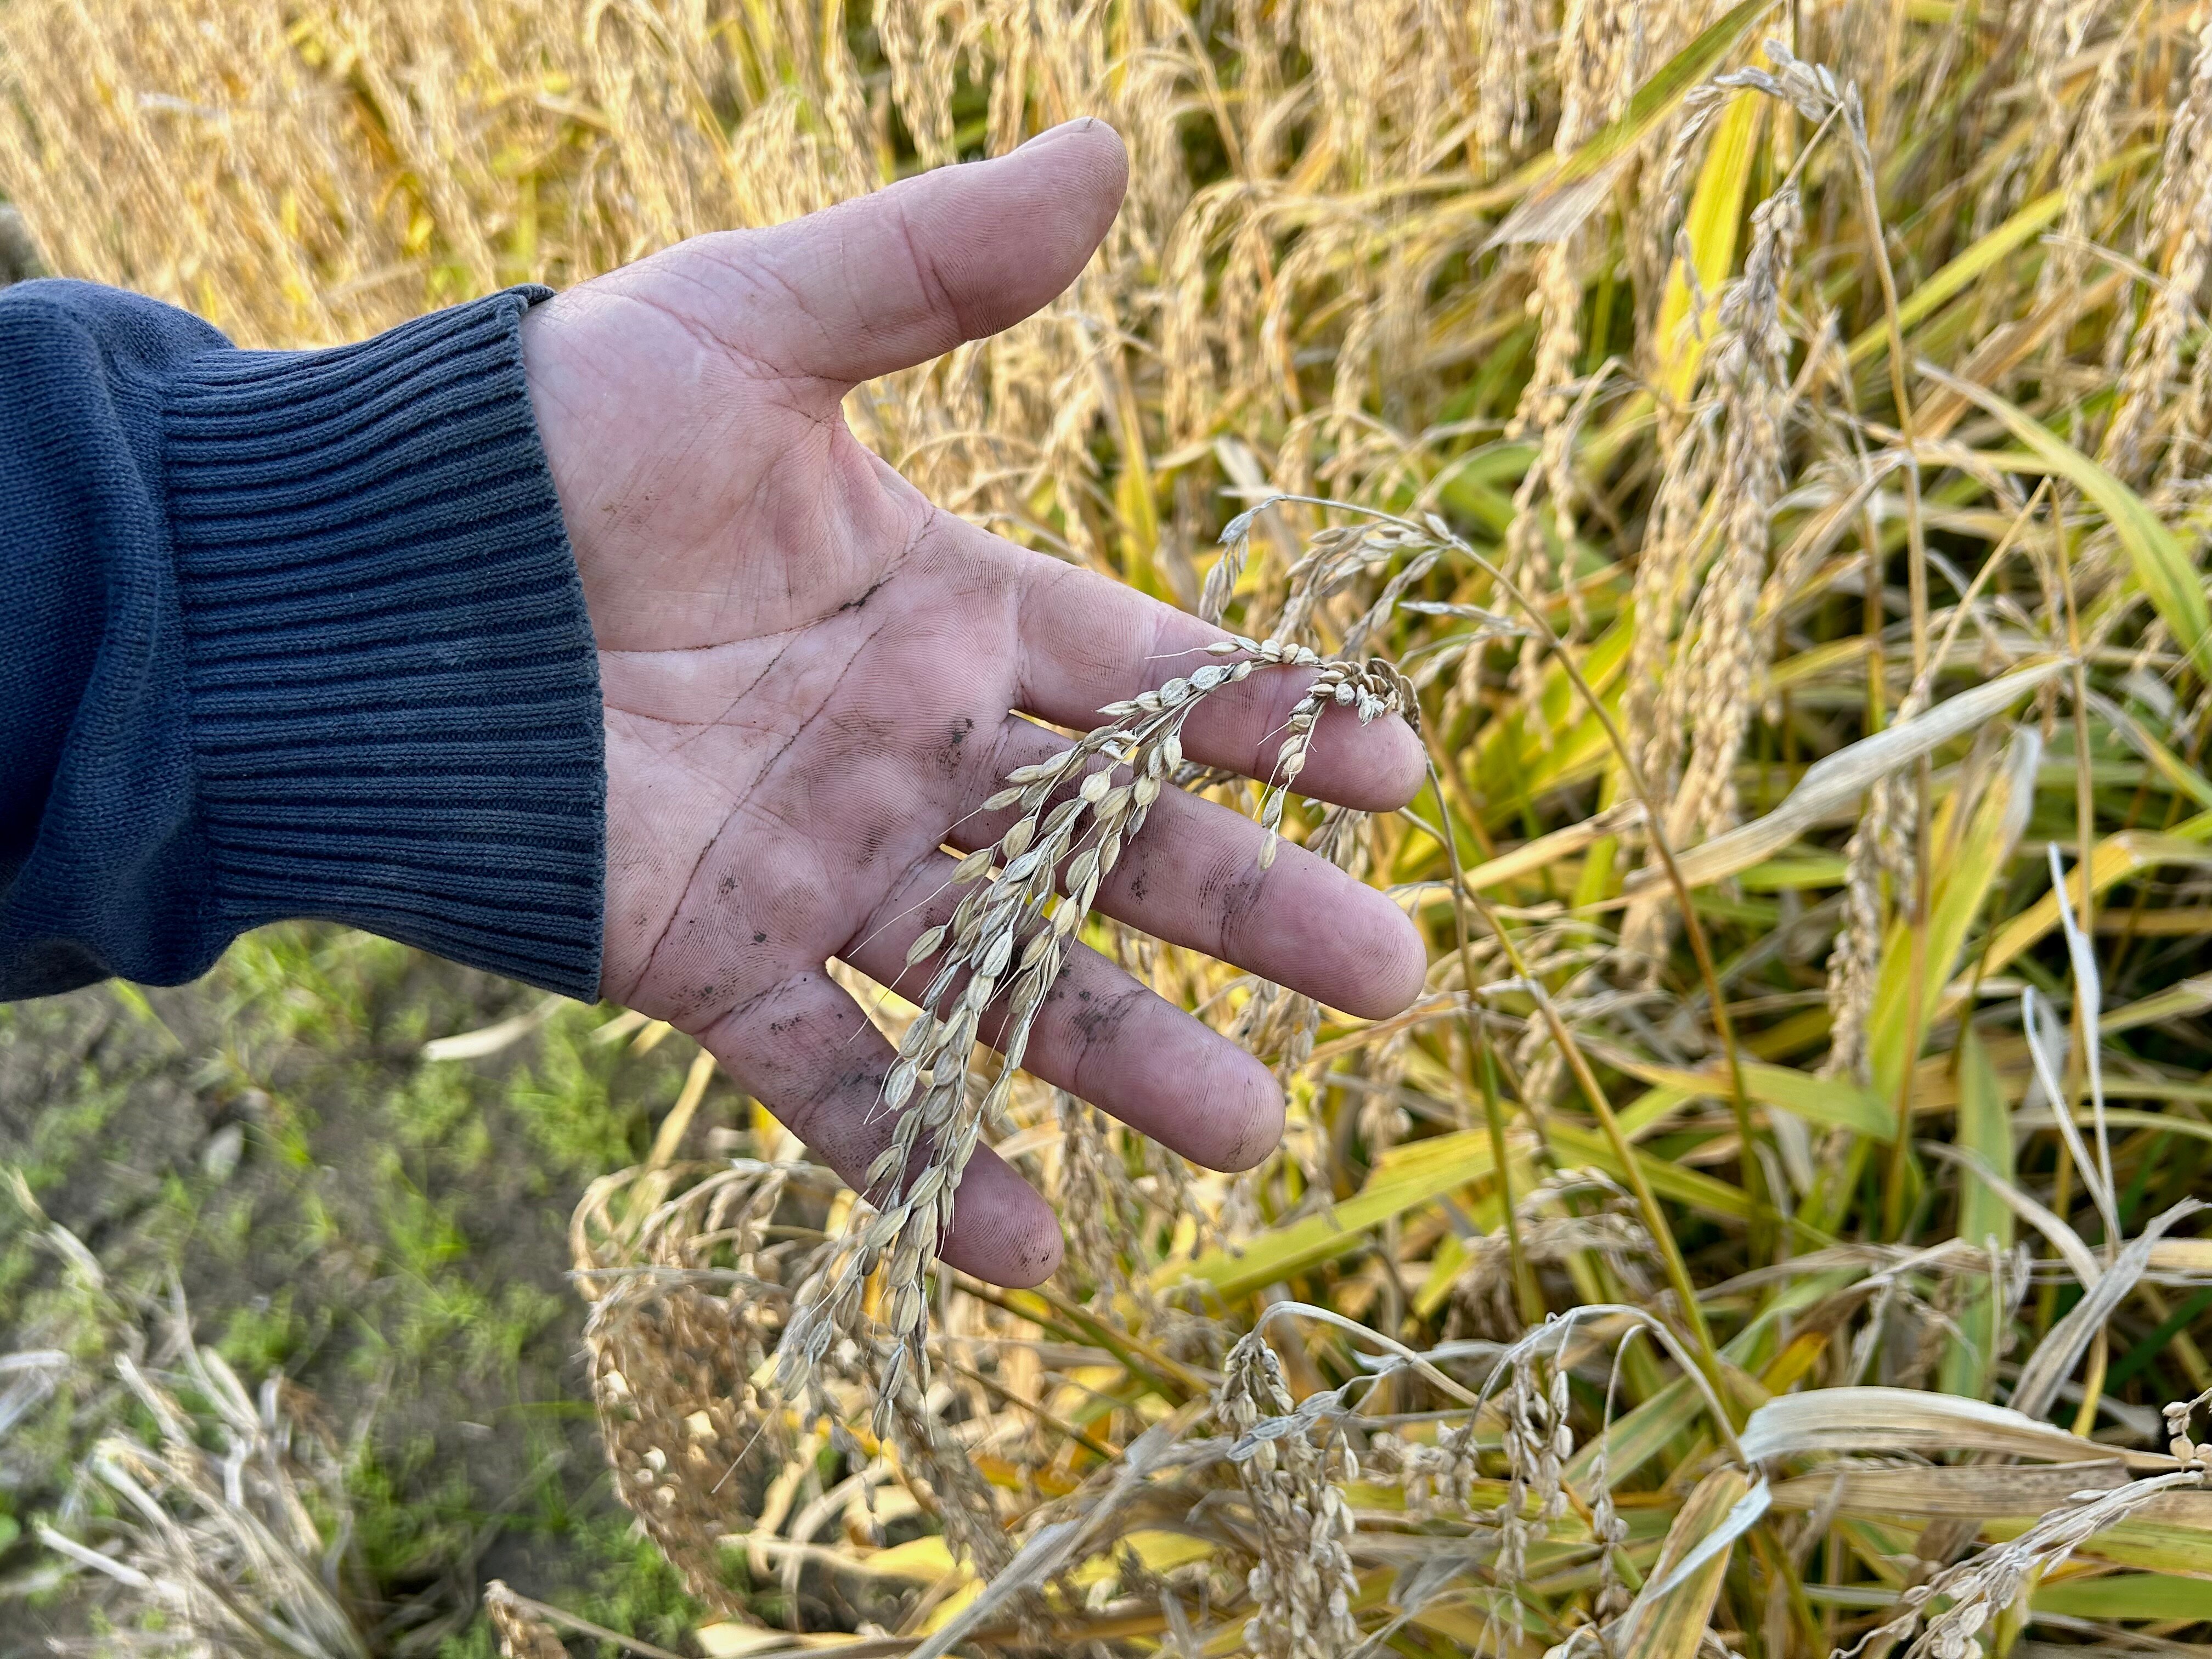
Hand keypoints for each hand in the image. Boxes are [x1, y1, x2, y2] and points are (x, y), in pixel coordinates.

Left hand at [519, 120, 1427, 1286]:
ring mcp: (825, 869)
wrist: (358, 584)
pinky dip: (926, 1162)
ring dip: (1127, 1060)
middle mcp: (911, 753)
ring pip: (1005, 981)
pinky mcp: (716, 965)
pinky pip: (839, 1082)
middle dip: (1252, 913)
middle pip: (1115, 850)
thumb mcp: (749, 325)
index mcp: (945, 612)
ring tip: (1251, 1135)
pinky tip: (1028, 1250)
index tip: (1393, 776)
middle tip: (1393, 984)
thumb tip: (1107, 144)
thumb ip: (929, 266)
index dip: (1274, 724)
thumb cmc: (549, 436)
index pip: (1148, 679)